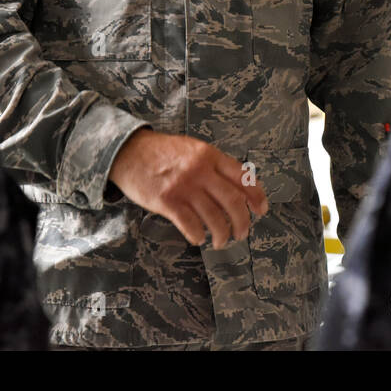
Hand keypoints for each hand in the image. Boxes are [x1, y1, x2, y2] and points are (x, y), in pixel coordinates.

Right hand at [108, 129, 268, 248]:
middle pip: (233, 202)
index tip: (261, 210)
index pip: (243, 177)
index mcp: (210, 155)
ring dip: (222, 234)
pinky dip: (198, 236)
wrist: (129, 151)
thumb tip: (238, 188)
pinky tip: (198, 237)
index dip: (257, 196)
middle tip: (242, 233)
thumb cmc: (162, 152)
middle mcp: (200, 170)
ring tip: (220, 241)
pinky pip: (191, 225)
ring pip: (214, 218)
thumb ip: (213, 166)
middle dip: (242, 222)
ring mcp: (184, 186)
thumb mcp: (193, 149)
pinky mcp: (167, 201)